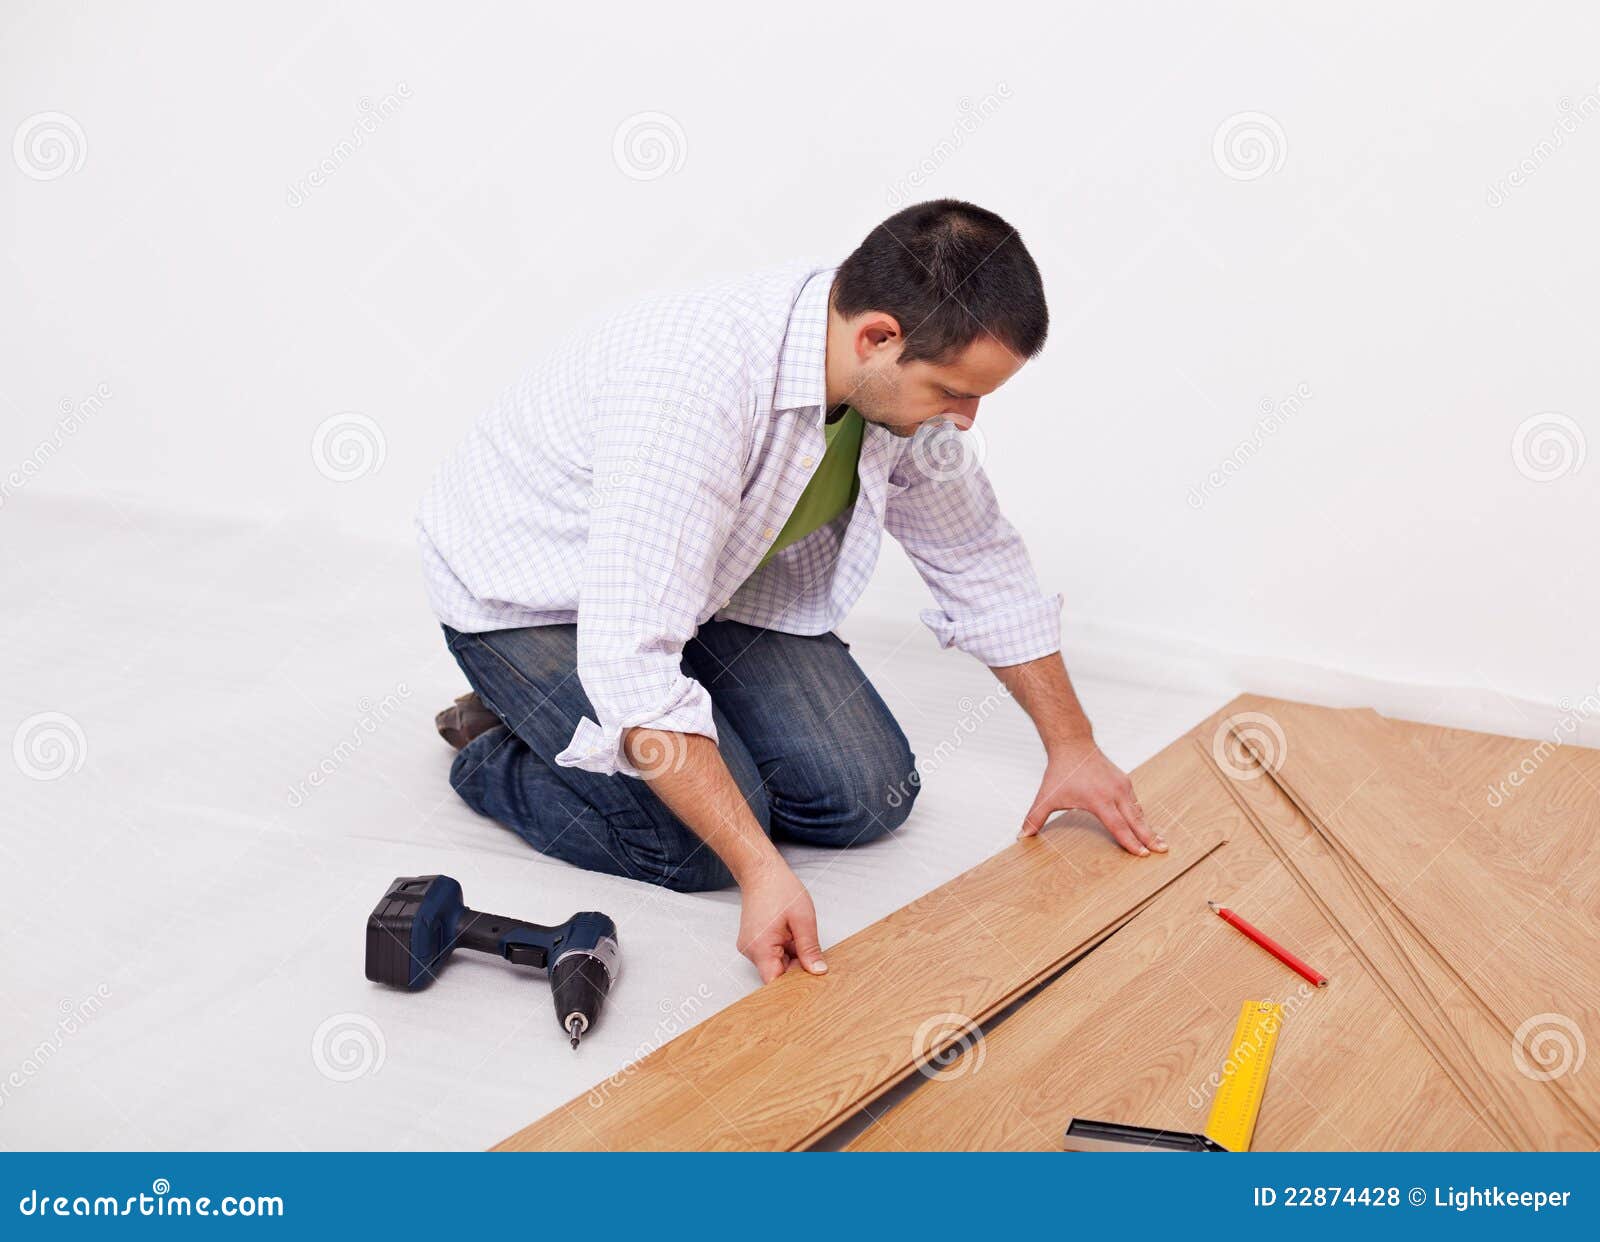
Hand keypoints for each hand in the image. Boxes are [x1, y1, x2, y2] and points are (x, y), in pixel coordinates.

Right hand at [736, 860, 827, 983]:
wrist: (761, 871)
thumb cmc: (779, 889)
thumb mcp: (803, 919)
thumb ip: (810, 949)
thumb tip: (818, 971)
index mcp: (760, 948)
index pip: (775, 983)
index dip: (794, 987)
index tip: (811, 985)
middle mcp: (751, 951)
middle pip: (777, 974)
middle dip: (797, 968)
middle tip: (814, 956)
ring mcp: (751, 947)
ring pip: (776, 964)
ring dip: (792, 957)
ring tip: (800, 936)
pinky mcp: (754, 942)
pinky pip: (772, 954)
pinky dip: (786, 949)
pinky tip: (793, 935)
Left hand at [1019, 739, 1166, 855]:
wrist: (1073, 744)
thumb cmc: (1061, 772)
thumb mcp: (1046, 796)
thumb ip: (1035, 817)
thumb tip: (1021, 835)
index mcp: (1098, 799)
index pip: (1117, 825)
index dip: (1129, 841)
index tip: (1141, 854)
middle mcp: (1114, 792)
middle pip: (1135, 820)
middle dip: (1149, 837)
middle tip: (1162, 850)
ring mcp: (1122, 785)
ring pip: (1138, 811)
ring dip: (1148, 827)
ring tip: (1159, 842)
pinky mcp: (1124, 781)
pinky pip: (1135, 802)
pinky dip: (1141, 815)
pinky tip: (1145, 825)